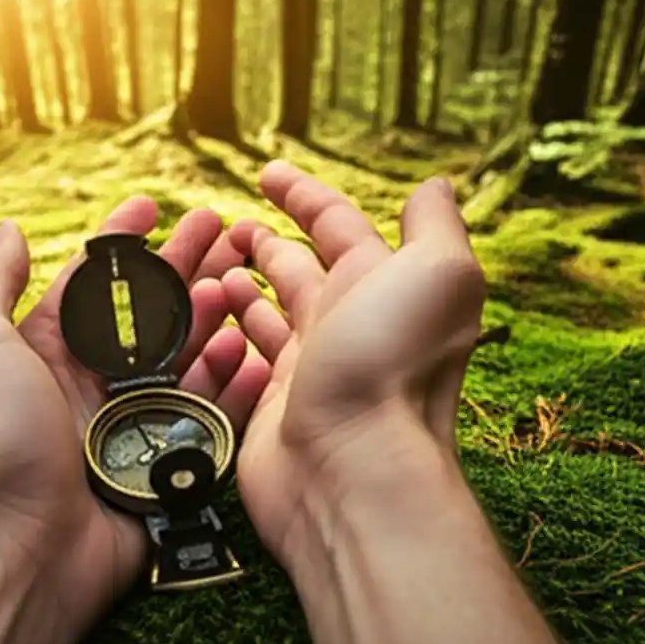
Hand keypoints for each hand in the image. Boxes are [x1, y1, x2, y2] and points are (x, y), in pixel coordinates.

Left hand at [0, 198, 269, 643]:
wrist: (17, 548)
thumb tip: (9, 228)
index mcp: (46, 352)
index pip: (93, 283)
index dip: (123, 241)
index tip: (155, 204)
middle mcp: (90, 384)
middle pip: (150, 313)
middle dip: (185, 268)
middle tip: (226, 231)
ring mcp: (129, 425)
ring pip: (185, 359)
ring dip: (214, 320)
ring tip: (241, 287)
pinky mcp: (163, 465)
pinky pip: (207, 416)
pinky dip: (233, 385)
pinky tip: (254, 352)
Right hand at [223, 161, 485, 555]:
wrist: (355, 471)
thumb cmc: (391, 366)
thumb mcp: (438, 275)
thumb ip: (435, 226)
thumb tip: (435, 186)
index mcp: (382, 287)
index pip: (337, 226)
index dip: (303, 195)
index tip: (266, 172)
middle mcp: (348, 327)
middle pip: (299, 270)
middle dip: (265, 243)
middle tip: (225, 226)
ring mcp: (309, 372)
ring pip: (269, 315)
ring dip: (241, 286)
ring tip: (209, 268)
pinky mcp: (272, 411)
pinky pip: (245, 362)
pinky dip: (227, 336)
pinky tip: (206, 321)